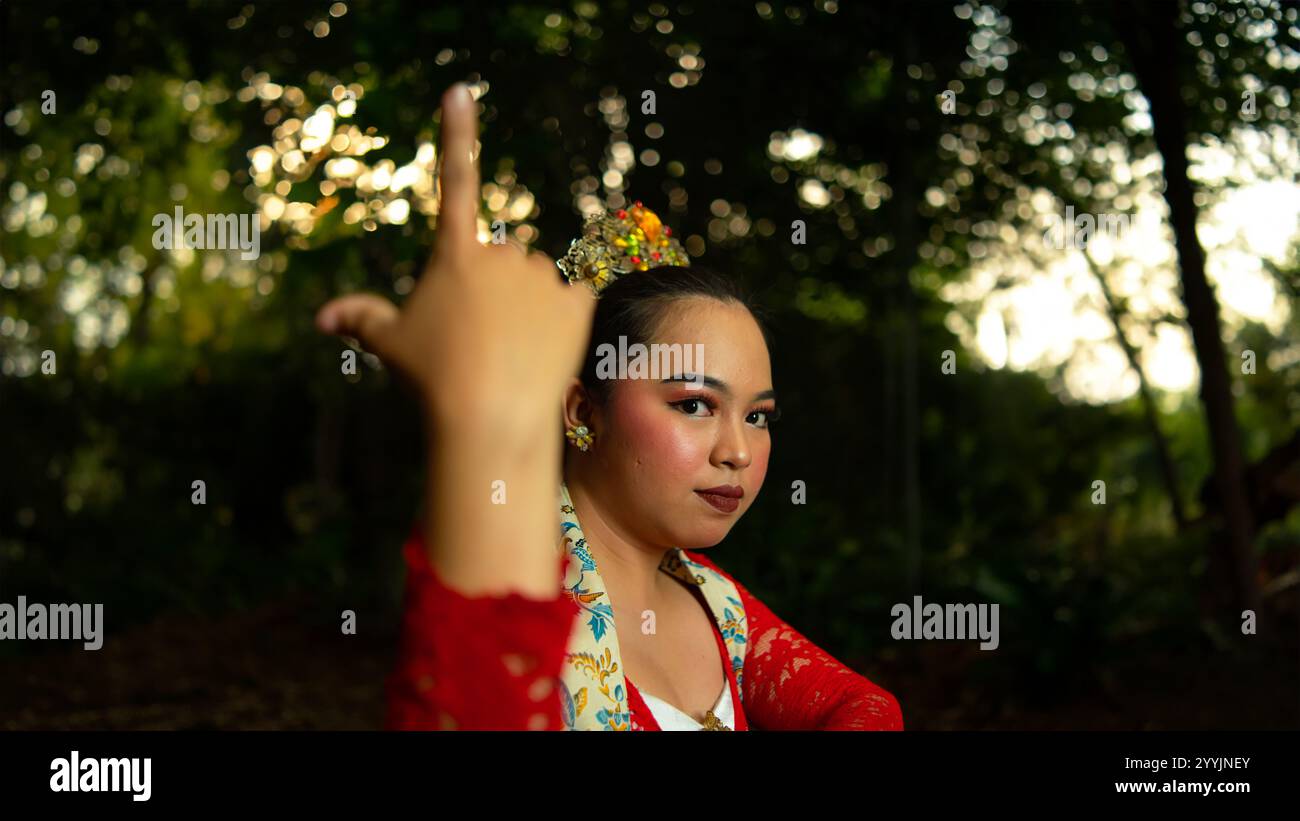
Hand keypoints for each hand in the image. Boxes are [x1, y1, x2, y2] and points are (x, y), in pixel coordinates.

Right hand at [315, 83, 594, 435]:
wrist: (490, 418)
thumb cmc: (432, 379)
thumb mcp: (390, 345)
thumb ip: (361, 319)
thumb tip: (323, 318)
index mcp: (455, 253)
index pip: (454, 180)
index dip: (457, 133)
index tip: (461, 90)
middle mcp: (502, 253)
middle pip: (498, 262)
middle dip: (491, 291)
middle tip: (476, 338)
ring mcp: (543, 276)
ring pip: (533, 284)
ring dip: (525, 307)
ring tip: (508, 352)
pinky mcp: (578, 301)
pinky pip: (570, 302)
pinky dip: (560, 322)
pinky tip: (544, 350)